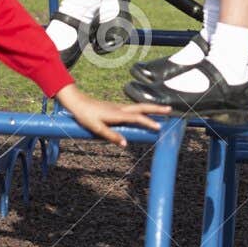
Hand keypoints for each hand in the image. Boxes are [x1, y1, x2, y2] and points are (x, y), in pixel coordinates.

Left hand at [55, 84, 169, 147]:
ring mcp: (119, 108)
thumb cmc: (86, 116)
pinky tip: (144, 114)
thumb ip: (111, 136)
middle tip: (170, 110)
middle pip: (142, 108)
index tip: (159, 127)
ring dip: (151, 108)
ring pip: (139, 107)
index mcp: (117, 114)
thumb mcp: (96, 128)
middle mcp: (121, 109)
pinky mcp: (116, 108)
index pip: (137, 118)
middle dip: (156, 109)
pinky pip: (133, 109)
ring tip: (162, 111)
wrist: (78, 103)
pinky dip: (143, 110)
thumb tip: (125, 144)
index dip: (148, 122)